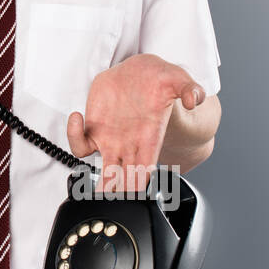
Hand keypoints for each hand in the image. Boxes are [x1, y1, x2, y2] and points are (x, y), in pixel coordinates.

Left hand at [65, 53, 204, 192]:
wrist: (142, 72)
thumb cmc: (162, 81)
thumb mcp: (179, 80)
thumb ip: (190, 89)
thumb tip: (194, 99)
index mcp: (150, 138)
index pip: (145, 169)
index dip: (138, 183)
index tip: (133, 189)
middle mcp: (130, 144)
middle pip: (123, 178)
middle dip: (118, 191)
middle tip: (111, 197)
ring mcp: (111, 140)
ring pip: (102, 170)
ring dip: (97, 180)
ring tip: (93, 185)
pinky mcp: (95, 129)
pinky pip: (81, 144)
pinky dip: (73, 135)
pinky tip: (75, 118)